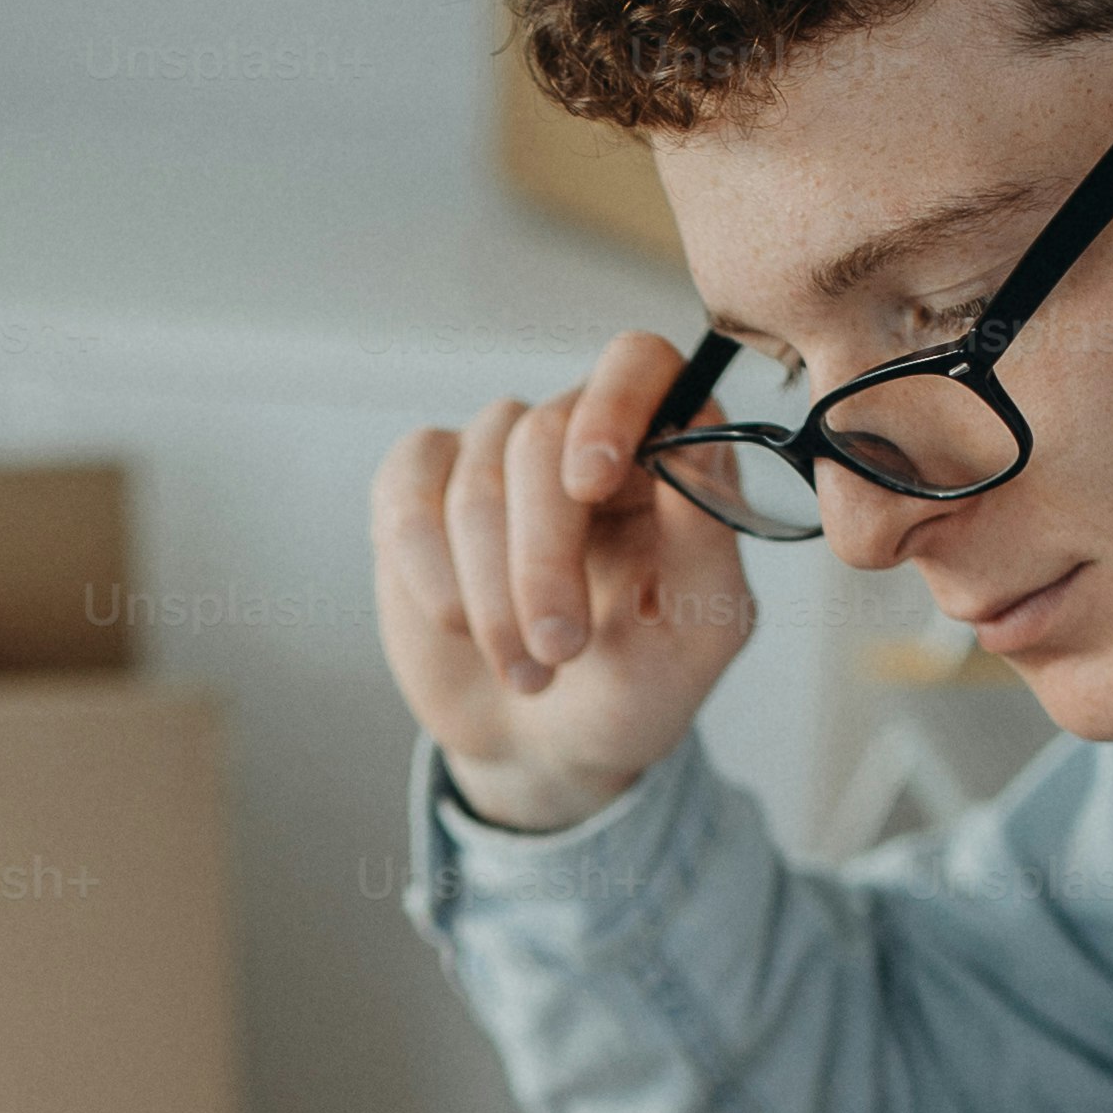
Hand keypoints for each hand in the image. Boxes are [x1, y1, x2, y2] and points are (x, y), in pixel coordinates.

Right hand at [369, 331, 759, 836]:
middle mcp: (573, 434)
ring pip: (475, 480)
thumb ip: (706, 533)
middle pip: (541, 433)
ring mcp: (490, 457)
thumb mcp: (698, 632)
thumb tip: (696, 434)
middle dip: (542, 555)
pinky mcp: (417, 491)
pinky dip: (429, 572)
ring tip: (526, 669)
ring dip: (493, 594)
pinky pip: (406, 497)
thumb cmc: (634, 688)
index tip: (592, 482)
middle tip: (560, 648)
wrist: (544, 749)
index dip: (610, 406)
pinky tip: (457, 625)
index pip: (637, 364)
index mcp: (660, 451)